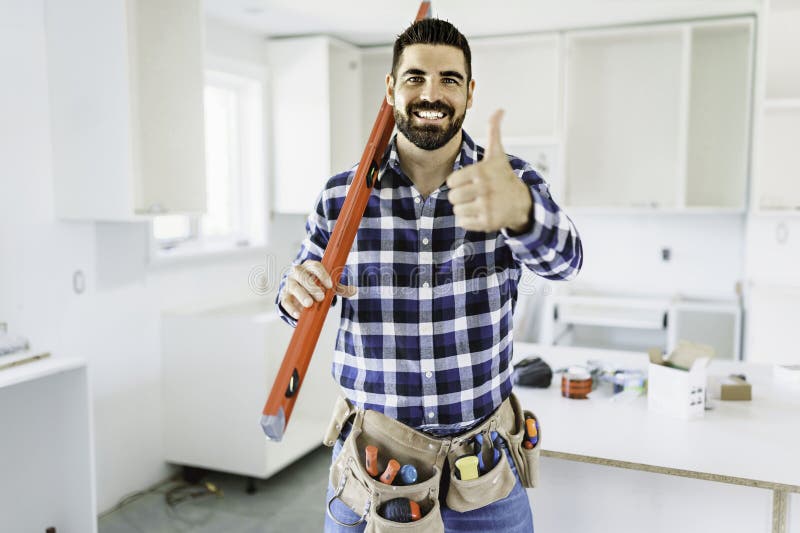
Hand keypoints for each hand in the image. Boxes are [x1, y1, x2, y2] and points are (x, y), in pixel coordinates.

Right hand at [280, 260, 356, 318]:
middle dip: (311, 286)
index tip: (330, 285)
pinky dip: (291, 308)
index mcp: (309, 266)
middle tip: (321, 297)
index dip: (322, 275)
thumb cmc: (316, 284)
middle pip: (301, 275)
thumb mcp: (329, 285)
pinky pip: (285, 301)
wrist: (300, 290)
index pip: (315, 266)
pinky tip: (299, 315)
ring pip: (293, 287)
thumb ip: (340, 287)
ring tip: (309, 304)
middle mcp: (297, 272)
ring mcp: (289, 283)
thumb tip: (354, 290)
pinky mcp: (285, 296)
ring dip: (301, 295)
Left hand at [446, 110, 532, 232]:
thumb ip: (494, 131)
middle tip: (474, 194)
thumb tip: (500, 109)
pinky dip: (469, 221)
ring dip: (464, 209)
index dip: (458, 182)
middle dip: (460, 196)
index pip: (451, 182)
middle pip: (452, 197)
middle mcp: (485, 188)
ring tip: (478, 203)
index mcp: (481, 171)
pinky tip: (481, 213)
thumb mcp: (497, 154)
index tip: (471, 181)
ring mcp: (487, 206)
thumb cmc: (503, 176)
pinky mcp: (488, 222)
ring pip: (457, 211)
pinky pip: (463, 223)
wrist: (522, 202)